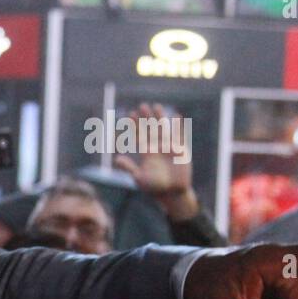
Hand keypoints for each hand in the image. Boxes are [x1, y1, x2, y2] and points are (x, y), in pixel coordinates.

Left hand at [112, 103, 197, 221]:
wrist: (172, 193)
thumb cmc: (154, 188)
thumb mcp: (139, 178)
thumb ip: (129, 167)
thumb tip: (116, 159)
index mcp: (147, 154)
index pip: (139, 136)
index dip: (134, 126)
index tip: (130, 115)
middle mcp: (157, 148)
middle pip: (150, 129)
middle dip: (146, 118)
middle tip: (141, 106)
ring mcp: (169, 148)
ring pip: (164, 129)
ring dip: (160, 118)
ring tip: (156, 106)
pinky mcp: (181, 150)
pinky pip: (180, 135)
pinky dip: (178, 126)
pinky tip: (176, 116)